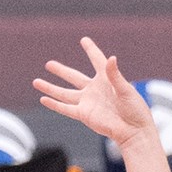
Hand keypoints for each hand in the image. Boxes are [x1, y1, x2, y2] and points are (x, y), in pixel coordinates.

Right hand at [34, 36, 154, 153]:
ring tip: (36, 81)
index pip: (97, 60)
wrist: (133, 131)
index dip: (91, 50)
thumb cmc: (135, 110)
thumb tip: (111, 58)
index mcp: (107, 79)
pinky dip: (54, 104)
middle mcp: (95, 89)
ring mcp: (88, 102)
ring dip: (50, 88)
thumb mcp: (126, 90)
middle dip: (61, 70)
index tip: (84, 40)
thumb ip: (115, 75)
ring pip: (64, 93)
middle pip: (74, 77)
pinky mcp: (84, 114)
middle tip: (49, 64)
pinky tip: (43, 99)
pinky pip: (66, 108)